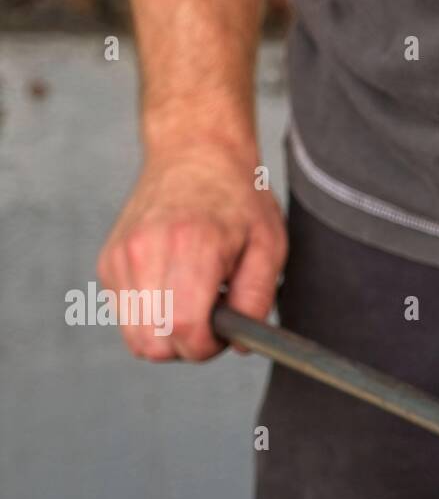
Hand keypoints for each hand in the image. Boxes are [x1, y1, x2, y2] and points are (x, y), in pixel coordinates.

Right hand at [96, 135, 285, 360]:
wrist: (194, 152)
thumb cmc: (237, 199)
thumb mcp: (269, 246)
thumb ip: (257, 299)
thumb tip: (240, 343)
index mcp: (190, 245)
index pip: (183, 329)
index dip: (207, 347)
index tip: (224, 331)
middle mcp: (145, 250)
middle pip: (154, 343)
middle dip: (187, 346)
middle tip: (212, 317)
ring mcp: (120, 256)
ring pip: (136, 338)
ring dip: (167, 335)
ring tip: (194, 301)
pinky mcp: (108, 261)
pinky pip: (127, 317)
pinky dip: (151, 317)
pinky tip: (173, 288)